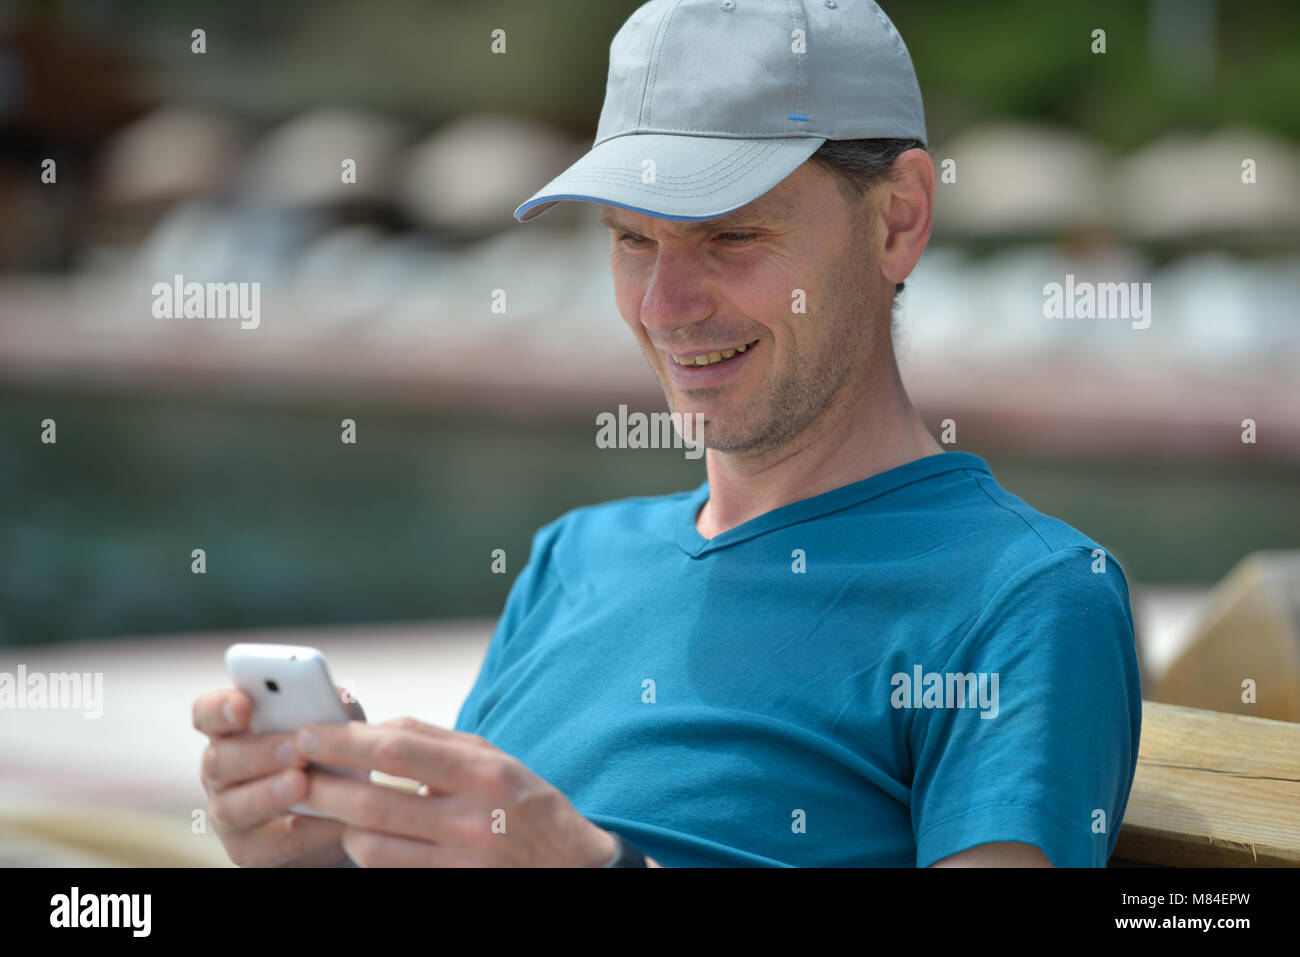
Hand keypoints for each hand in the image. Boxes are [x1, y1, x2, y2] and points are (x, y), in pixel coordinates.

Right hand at [192, 686, 365, 866]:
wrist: (338, 816)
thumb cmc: (327, 756)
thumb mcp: (333, 726)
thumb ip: (329, 708)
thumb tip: (337, 697)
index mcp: (233, 730)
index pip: (208, 713)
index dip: (221, 708)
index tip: (243, 705)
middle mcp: (220, 771)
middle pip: (218, 759)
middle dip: (258, 753)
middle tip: (296, 750)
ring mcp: (228, 812)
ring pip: (233, 806)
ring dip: (268, 794)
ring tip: (302, 784)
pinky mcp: (246, 850)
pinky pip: (266, 844)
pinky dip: (301, 831)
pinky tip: (330, 821)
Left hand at [291, 717, 618, 866]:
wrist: (570, 866)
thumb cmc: (526, 802)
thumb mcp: (494, 758)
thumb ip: (435, 740)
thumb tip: (374, 728)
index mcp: (482, 773)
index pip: (396, 749)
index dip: (343, 741)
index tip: (308, 734)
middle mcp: (471, 821)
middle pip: (370, 804)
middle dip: (321, 786)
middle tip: (294, 772)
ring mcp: (459, 864)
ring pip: (368, 847)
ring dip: (339, 826)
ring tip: (333, 808)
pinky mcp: (449, 890)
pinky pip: (387, 873)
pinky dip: (366, 854)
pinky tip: (362, 837)